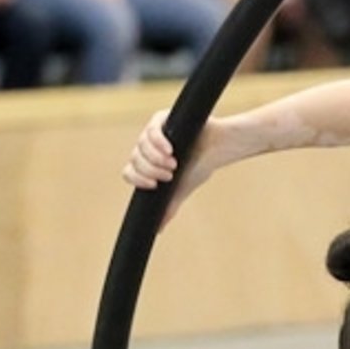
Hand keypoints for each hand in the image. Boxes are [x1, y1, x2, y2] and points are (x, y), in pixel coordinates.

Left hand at [121, 108, 237, 227]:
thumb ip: (168, 205)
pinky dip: (158, 142)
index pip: (129, 171)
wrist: (220, 147)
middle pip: (134, 159)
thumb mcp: (182, 188)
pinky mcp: (162, 118)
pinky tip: (171, 149)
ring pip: (141, 145)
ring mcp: (154, 132)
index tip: (154, 184)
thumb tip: (158, 230)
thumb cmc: (201, 166)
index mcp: (147, 164)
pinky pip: (151, 130)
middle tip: (170, 174)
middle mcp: (147, 147)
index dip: (138, 178)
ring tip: (174, 162)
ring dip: (156, 157)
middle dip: (151, 169)